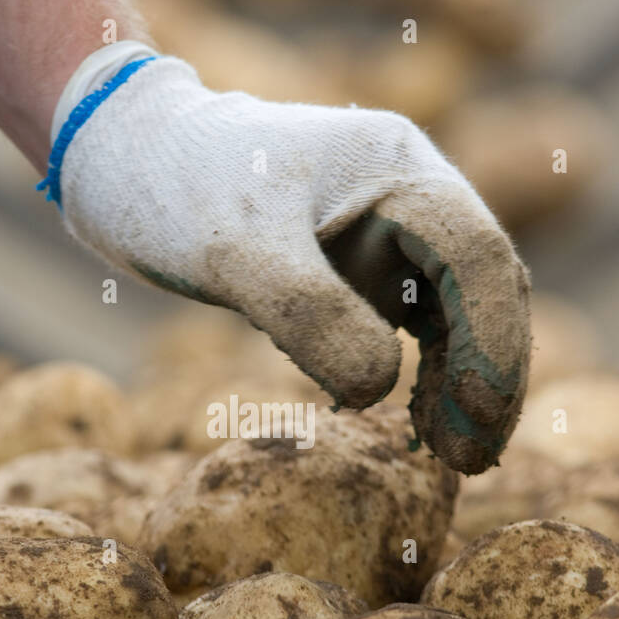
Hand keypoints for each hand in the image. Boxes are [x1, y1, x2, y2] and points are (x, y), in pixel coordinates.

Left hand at [43, 45, 530, 474]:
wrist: (127, 157)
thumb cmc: (175, 187)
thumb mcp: (236, 252)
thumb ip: (311, 314)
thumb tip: (382, 387)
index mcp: (399, 169)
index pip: (478, 258)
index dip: (491, 345)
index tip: (471, 424)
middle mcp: (411, 195)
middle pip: (486, 287)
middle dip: (489, 375)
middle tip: (469, 462)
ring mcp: (391, 231)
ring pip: (460, 311)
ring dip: (463, 382)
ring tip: (451, 458)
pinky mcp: (362, 265)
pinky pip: (417, 324)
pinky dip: (425, 375)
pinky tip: (412, 424)